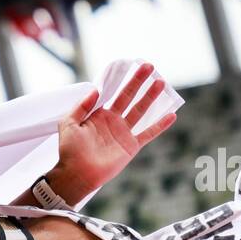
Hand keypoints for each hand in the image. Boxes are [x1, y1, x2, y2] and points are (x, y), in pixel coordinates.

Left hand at [47, 63, 177, 201]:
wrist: (77, 173)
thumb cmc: (69, 150)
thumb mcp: (69, 123)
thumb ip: (81, 106)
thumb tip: (95, 90)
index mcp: (99, 115)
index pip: (113, 93)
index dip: (122, 81)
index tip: (131, 66)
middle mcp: (113, 121)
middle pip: (129, 97)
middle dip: (139, 82)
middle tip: (149, 66)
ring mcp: (123, 133)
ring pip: (140, 111)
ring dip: (150, 97)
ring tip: (160, 82)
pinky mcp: (131, 146)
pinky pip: (148, 134)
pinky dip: (160, 125)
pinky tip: (171, 115)